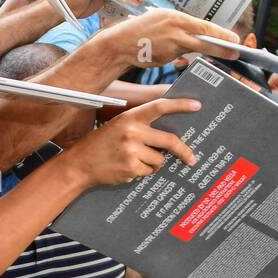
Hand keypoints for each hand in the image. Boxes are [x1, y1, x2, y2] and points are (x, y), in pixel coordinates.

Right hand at [65, 97, 201, 186]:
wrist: (80, 163)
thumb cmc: (102, 144)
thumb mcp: (119, 126)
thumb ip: (142, 127)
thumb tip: (169, 134)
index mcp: (131, 117)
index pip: (160, 106)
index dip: (180, 105)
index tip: (197, 105)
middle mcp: (132, 131)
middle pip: (169, 140)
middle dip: (183, 151)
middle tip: (191, 159)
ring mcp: (132, 150)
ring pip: (159, 160)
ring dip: (154, 164)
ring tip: (135, 161)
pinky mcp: (131, 167)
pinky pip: (149, 171)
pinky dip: (143, 172)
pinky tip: (127, 168)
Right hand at [99, 8, 240, 66]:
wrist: (119, 44)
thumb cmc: (140, 34)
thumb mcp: (161, 23)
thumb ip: (179, 30)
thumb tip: (196, 38)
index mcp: (174, 16)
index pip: (202, 25)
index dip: (220, 32)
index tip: (233, 38)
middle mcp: (175, 26)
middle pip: (204, 36)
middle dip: (222, 44)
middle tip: (236, 51)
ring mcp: (170, 41)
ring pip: (197, 47)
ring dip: (213, 52)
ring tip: (227, 56)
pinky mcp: (165, 55)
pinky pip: (180, 57)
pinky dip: (186, 59)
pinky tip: (187, 60)